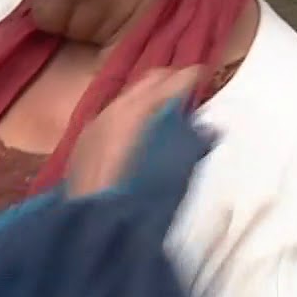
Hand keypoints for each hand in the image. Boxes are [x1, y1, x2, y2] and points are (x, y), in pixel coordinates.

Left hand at [66, 66, 202, 197]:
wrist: (93, 219)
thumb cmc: (140, 196)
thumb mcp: (176, 169)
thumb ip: (192, 142)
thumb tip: (208, 127)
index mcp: (139, 110)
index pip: (172, 80)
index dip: (194, 77)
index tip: (209, 78)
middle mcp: (115, 108)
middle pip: (148, 81)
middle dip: (171, 81)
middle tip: (191, 91)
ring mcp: (97, 121)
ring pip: (130, 95)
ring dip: (150, 97)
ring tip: (169, 109)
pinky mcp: (87, 137)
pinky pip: (115, 112)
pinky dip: (133, 112)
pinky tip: (142, 128)